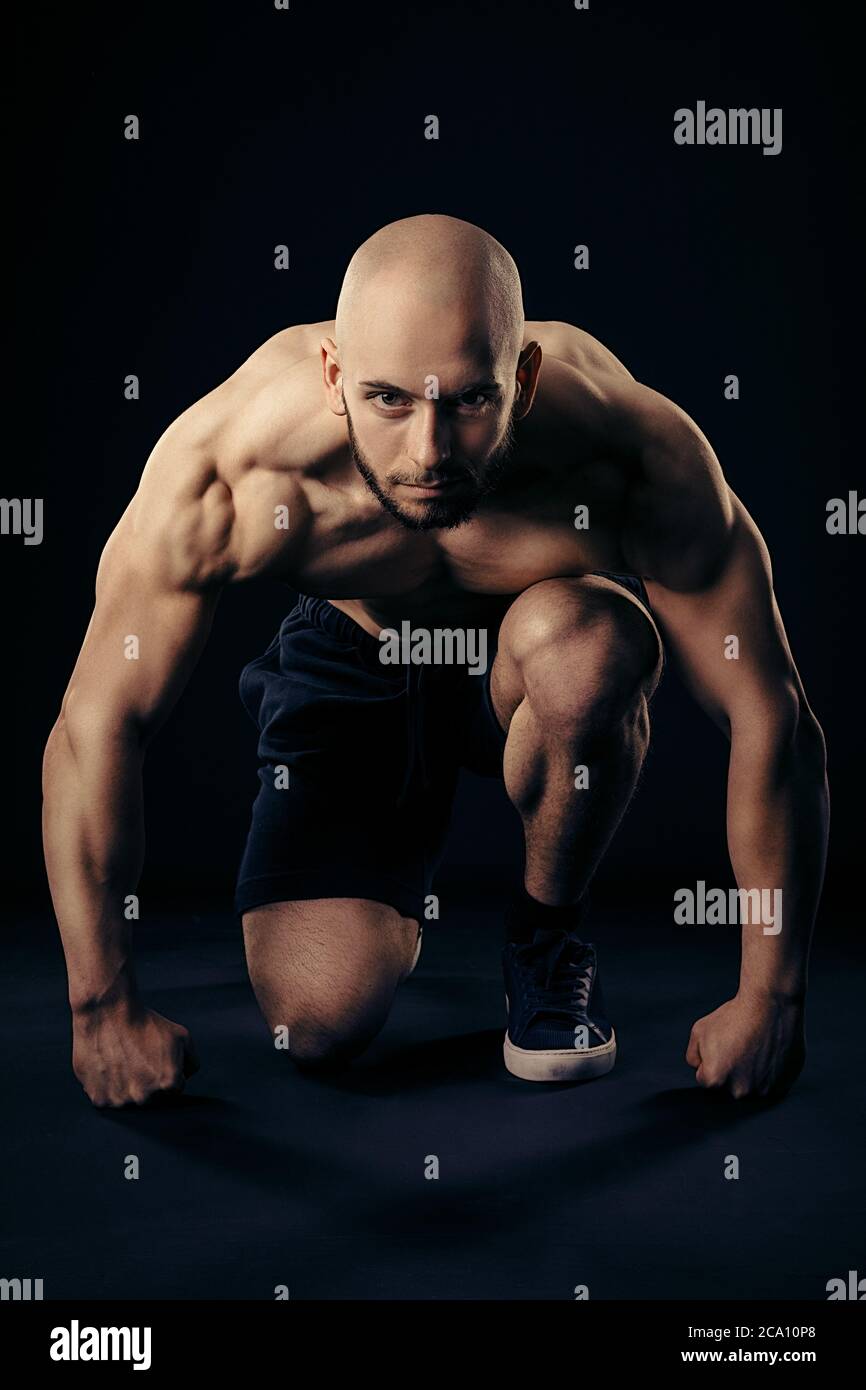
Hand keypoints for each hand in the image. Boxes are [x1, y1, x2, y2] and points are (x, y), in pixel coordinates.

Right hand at [72, 999, 199, 1107]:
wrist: (108, 1013)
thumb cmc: (146, 1023)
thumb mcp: (182, 1037)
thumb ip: (191, 1063)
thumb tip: (185, 1078)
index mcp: (169, 1084)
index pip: (174, 1089)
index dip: (167, 1071)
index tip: (155, 1058)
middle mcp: (145, 1098)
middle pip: (152, 1099)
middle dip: (149, 1082)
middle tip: (138, 1059)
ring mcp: (121, 1101)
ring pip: (129, 1101)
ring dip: (127, 1087)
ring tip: (122, 1062)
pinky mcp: (99, 1099)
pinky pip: (108, 1099)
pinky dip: (108, 1087)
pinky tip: (108, 1068)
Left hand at [685, 992, 805, 1099]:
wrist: (769, 1005)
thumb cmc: (734, 1017)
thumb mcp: (699, 1031)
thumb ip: (693, 1056)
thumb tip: (700, 1068)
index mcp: (715, 1080)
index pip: (706, 1078)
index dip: (711, 1059)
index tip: (723, 1044)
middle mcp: (739, 1092)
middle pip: (730, 1087)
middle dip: (731, 1070)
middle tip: (740, 1047)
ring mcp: (764, 1091)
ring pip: (752, 1086)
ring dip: (752, 1073)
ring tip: (755, 1048)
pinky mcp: (783, 1086)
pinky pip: (772, 1084)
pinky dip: (770, 1073)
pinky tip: (770, 1053)